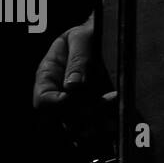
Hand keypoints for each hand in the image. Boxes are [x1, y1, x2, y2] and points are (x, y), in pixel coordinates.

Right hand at [33, 14, 116, 162]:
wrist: (105, 34)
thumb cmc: (89, 32)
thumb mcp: (81, 37)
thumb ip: (78, 59)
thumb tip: (73, 85)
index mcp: (47, 78)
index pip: (43, 101)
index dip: (61, 103)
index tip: (82, 94)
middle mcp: (59, 96)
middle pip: (63, 119)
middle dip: (84, 116)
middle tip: (108, 101)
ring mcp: (76, 106)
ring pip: (79, 130)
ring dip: (97, 127)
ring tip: (116, 115)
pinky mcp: (94, 111)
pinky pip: (96, 128)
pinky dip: (107, 129)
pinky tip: (120, 119)